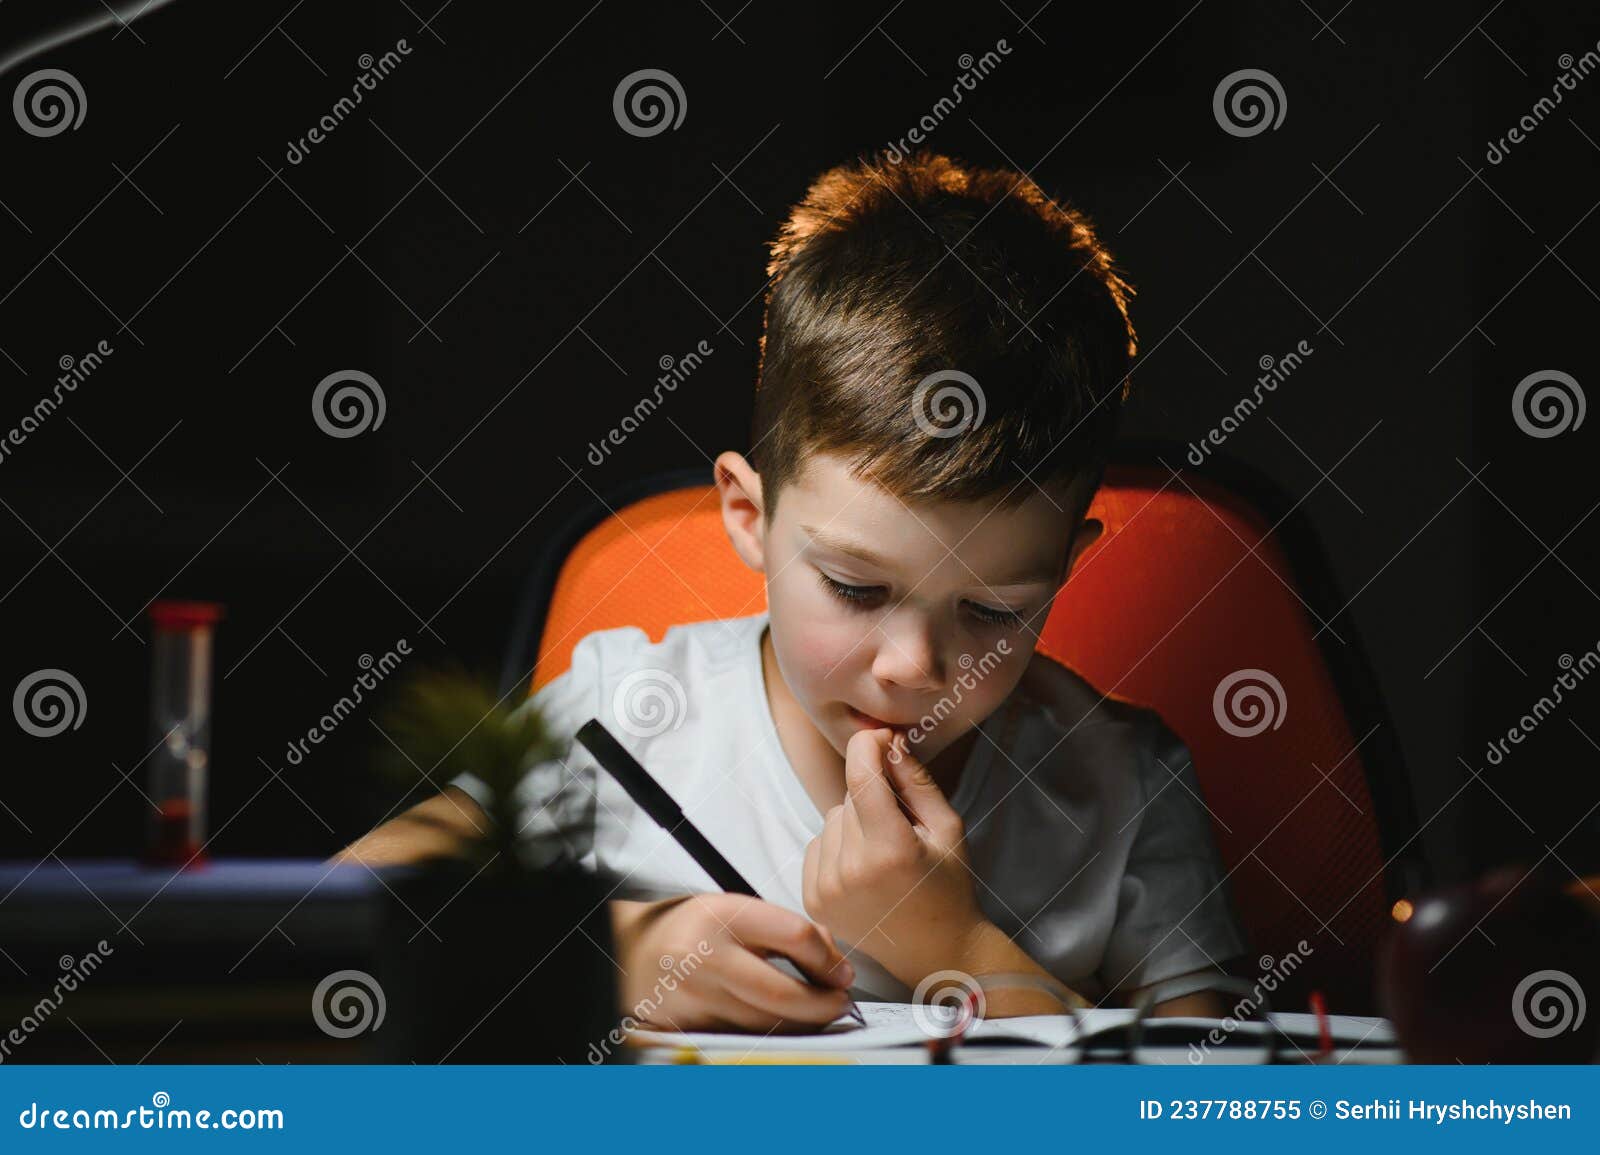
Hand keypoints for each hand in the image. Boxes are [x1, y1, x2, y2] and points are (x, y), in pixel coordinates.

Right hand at [610, 893, 855, 1032]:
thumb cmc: (690, 929)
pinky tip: (786, 1025)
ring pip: (766, 1023)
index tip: (841, 972)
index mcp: (722, 914)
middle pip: (783, 993)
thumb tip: (833, 963)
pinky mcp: (689, 1027)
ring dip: (803, 1024)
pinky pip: (744, 1036)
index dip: (828, 959)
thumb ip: (785, 929)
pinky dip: (772, 1033)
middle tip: (841, 1003)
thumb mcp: (735, 908)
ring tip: (819, 1014)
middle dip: (822, 1004)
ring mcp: (695, 997)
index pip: (795, 936)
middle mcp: (706, 957)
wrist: (629, 953)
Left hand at [801, 728, 985, 985]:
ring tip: (882, 854)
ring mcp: (827, 888)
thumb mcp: (947, 828)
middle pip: (849, 797)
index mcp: (890, 849)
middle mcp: (851, 870)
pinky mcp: (813, 900)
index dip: (868, 745)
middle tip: (901, 826)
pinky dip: (838, 847)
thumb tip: (888, 741)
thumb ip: (916, 781)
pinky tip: (863, 870)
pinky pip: (817, 844)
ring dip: (854, 824)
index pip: (861, 774)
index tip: (880, 737)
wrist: (935, 951)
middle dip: (872, 796)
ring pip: (830, 819)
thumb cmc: (948, 886)